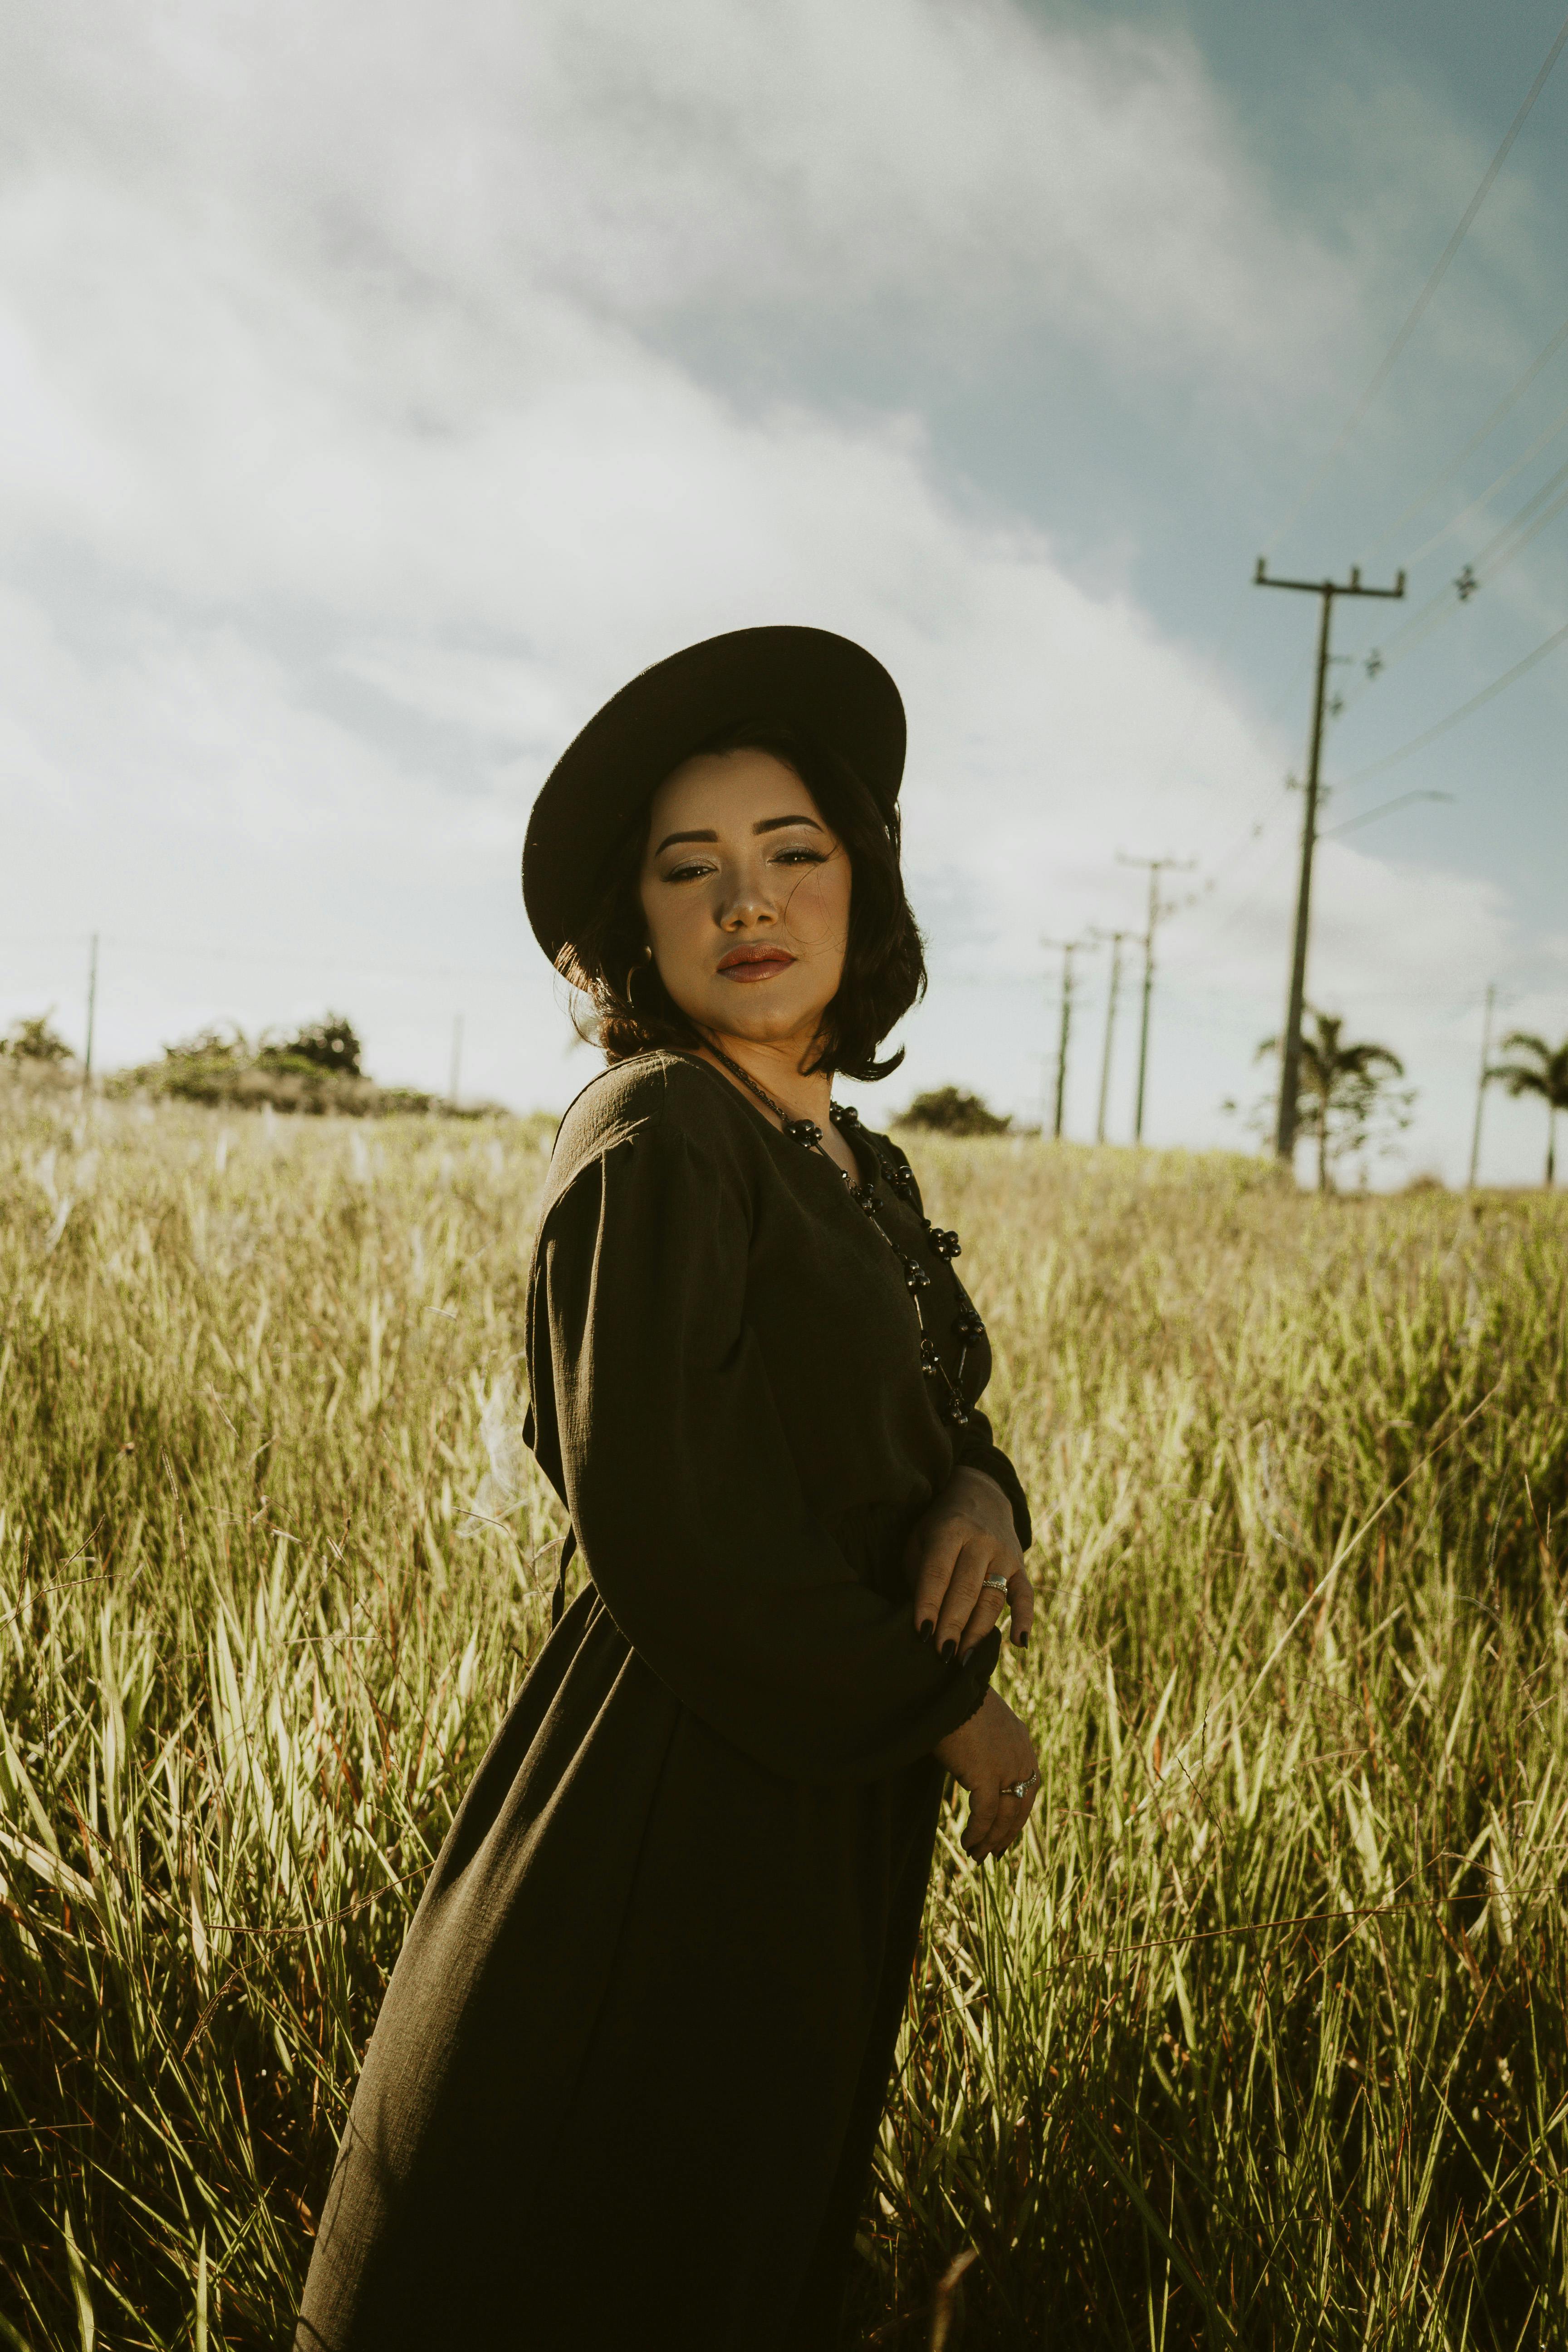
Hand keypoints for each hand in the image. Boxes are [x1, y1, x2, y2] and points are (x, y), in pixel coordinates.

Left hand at [906, 1466, 1033, 1663]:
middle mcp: (981, 1541)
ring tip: (964, 1659)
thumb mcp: (920, 1537)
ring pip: (992, 1598)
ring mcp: (1004, 1554)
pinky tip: (1019, 1644)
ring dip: (978, 1631)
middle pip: (966, 1590)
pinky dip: (1025, 1619)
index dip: (929, 1605)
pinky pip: (1026, 1595)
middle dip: (953, 1625)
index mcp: (950, 1530)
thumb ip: (919, 1572)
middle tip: (941, 1654)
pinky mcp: (1021, 1565)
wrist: (981, 1495)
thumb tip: (923, 1618)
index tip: (921, 1634)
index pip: (937, 1573)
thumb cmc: (939, 1526)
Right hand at [931, 1688, 1039, 1860]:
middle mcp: (1021, 1757)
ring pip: (1004, 1816)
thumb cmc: (956, 1701)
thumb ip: (988, 1742)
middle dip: (1006, 1833)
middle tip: (993, 1853)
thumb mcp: (982, 1720)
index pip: (1028, 1787)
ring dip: (990, 1839)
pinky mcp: (987, 1776)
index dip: (1018, 1814)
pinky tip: (968, 1843)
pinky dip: (978, 1832)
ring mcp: (1007, 1768)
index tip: (1006, 1832)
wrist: (949, 1690)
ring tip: (976, 1854)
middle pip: (1020, 1807)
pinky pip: (985, 1815)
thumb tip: (974, 1758)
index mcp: (1022, 1742)